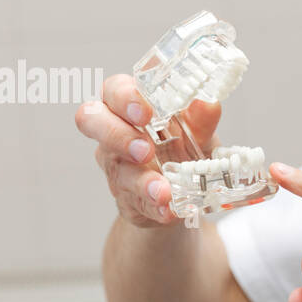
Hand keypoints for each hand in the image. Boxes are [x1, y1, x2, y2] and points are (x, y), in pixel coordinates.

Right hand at [74, 74, 223, 226]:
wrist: (186, 189)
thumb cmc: (183, 145)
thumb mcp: (197, 129)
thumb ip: (201, 117)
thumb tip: (209, 102)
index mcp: (128, 105)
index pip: (113, 90)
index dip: (124, 98)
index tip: (146, 112)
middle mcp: (113, 133)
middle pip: (92, 121)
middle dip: (117, 135)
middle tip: (145, 150)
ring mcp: (117, 167)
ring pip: (117, 170)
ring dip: (141, 181)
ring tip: (163, 190)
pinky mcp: (128, 198)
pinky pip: (136, 203)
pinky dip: (155, 207)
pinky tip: (169, 210)